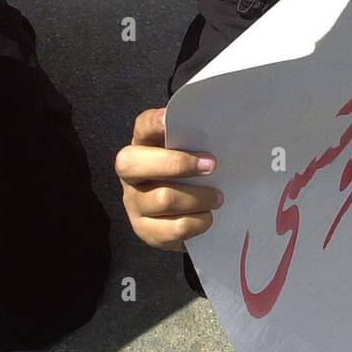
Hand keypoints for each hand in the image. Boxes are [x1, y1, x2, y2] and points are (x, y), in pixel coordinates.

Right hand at [116, 107, 220, 251]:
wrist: (185, 213)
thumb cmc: (192, 174)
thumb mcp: (192, 153)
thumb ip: (197, 140)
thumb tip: (220, 128)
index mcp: (143, 146)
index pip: (142, 127)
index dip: (153, 123)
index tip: (169, 120)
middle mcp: (131, 174)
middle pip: (134, 164)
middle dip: (176, 163)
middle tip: (212, 166)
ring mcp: (134, 203)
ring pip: (163, 199)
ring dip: (199, 197)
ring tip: (217, 197)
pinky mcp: (146, 231)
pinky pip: (175, 229)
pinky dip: (198, 222)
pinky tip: (207, 217)